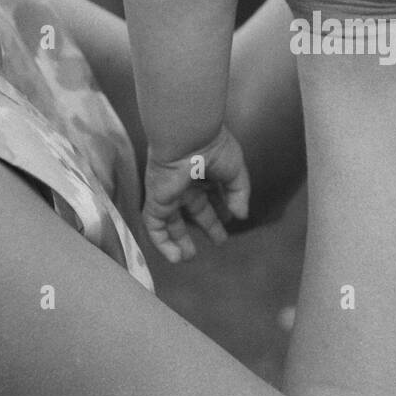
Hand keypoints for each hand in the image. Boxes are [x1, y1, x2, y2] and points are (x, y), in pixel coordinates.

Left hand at [143, 126, 250, 263]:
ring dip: (178, 239)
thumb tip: (241, 215)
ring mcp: (169, 191)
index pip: (212, 193)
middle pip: (194, 207)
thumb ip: (239, 193)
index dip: (222, 208)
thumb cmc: (213, 147)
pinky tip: (176, 258)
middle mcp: (184, 181)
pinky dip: (162, 243)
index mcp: (202, 170)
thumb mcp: (235, 170)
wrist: (187, 137)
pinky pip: (155, 225)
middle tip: (219, 241)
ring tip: (187, 257)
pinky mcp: (156, 199)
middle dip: (206, 224)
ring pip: (170, 219)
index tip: (232, 219)